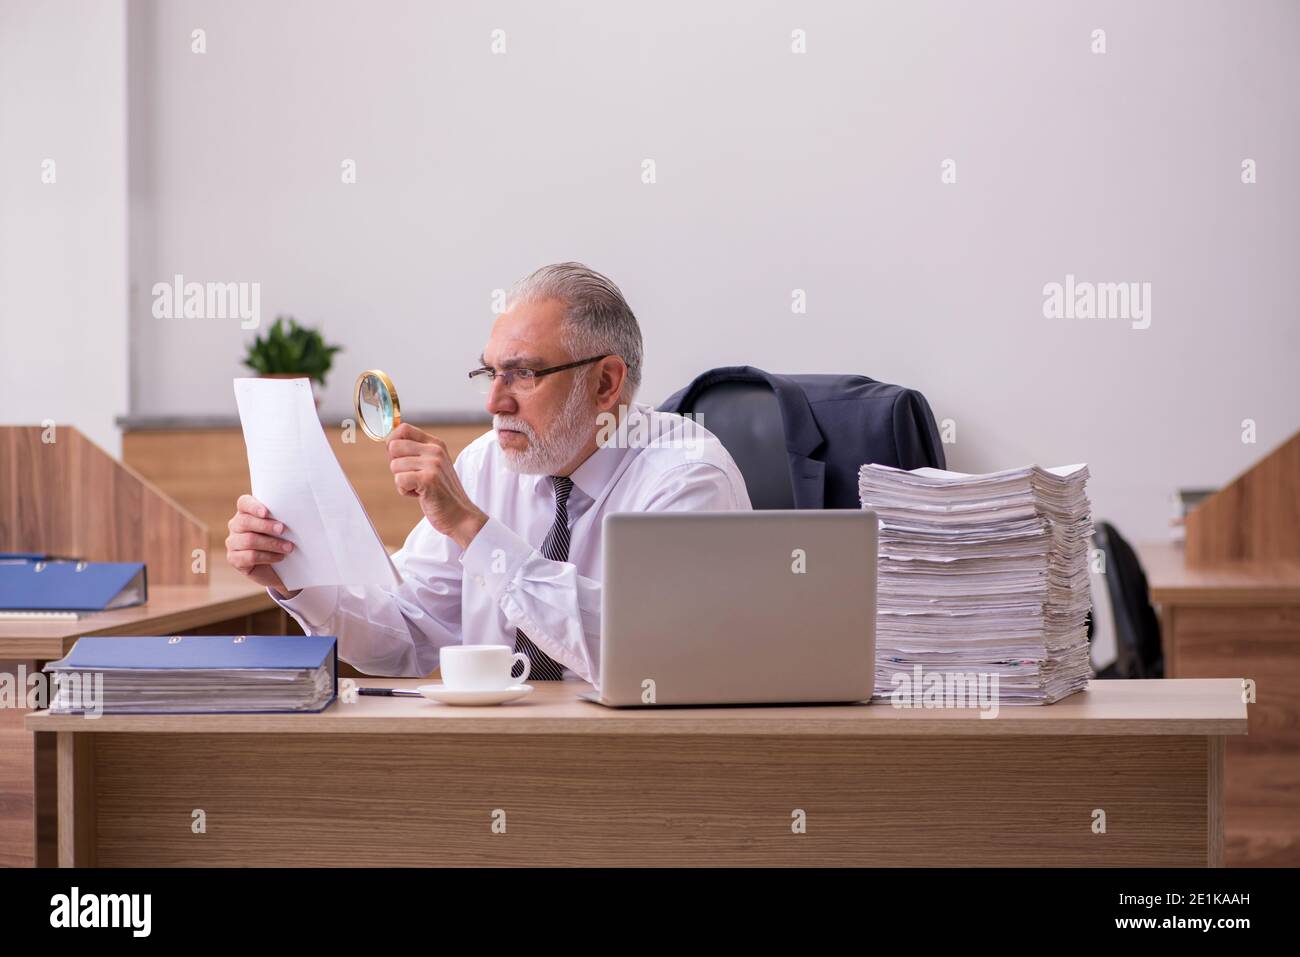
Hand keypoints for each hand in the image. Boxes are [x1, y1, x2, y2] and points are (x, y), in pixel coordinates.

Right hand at [225, 494, 299, 598]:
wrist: (280, 568)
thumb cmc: (282, 540)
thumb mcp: (283, 527)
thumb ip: (282, 517)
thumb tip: (298, 511)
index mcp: (246, 512)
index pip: (244, 503)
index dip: (253, 506)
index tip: (266, 512)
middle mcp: (236, 525)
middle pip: (245, 521)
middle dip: (266, 525)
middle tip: (282, 529)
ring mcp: (233, 542)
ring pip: (249, 540)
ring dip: (272, 543)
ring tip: (289, 547)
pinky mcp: (234, 559)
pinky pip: (249, 556)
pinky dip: (267, 557)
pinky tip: (280, 557)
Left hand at [386, 423, 486, 547]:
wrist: (460, 515)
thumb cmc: (441, 493)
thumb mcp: (432, 466)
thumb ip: (415, 453)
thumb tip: (388, 444)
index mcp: (435, 444)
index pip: (403, 429)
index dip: (392, 442)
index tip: (398, 457)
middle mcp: (435, 451)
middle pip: (393, 446)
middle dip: (396, 465)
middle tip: (411, 476)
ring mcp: (433, 464)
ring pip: (394, 465)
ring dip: (401, 481)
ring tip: (419, 487)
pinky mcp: (428, 479)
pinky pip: (399, 480)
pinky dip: (404, 491)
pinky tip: (419, 494)